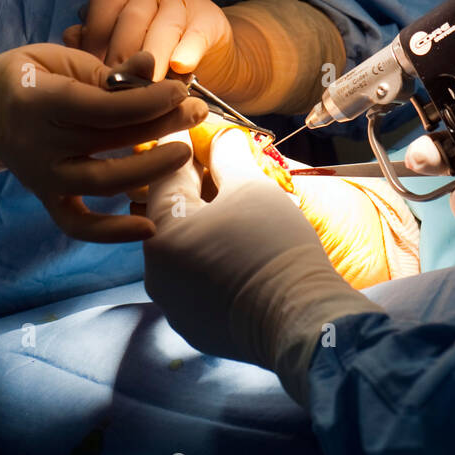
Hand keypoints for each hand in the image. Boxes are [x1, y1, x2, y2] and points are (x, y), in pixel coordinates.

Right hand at [0, 46, 206, 241]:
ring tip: (184, 153)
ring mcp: (43, 176)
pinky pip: (78, 224)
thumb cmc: (29, 77)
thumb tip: (150, 63)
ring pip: (100, 182)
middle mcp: (40, 143)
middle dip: (161, 126)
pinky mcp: (47, 197)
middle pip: (109, 140)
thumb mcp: (62, 59)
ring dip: (148, 171)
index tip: (180, 92)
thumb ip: (106, 68)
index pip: (103, 106)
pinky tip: (149, 228)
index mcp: (42, 100)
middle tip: (197, 113)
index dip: (146, 100)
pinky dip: (111, 232)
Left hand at [63, 0, 236, 86]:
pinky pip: (196, 33)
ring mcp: (181, 3)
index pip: (104, 2)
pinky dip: (187, 50)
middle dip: (122, 53)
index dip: (96, 35)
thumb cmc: (153, 56)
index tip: (92, 70)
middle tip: (117, 86)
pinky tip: (181, 68)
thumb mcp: (123, 49)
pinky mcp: (210, 19)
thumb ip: (96, 44)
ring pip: (164, 25)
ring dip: (154, 56)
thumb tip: (71, 37)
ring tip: (147, 85)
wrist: (209, 57)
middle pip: (132, 16)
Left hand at [142, 128, 376, 398]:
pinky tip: (238, 250)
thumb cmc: (272, 245)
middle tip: (219, 166)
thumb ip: (228, 156)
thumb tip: (220, 136)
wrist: (300, 319)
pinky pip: (195, 282)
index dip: (182, 148)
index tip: (192, 128)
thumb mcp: (252, 188)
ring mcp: (173, 304)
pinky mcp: (194, 327)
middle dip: (194, 189)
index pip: (165, 176)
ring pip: (183, 250)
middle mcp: (155, 272)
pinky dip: (210, 261)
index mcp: (161, 234)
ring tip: (233, 208)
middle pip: (170, 216)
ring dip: (202, 226)